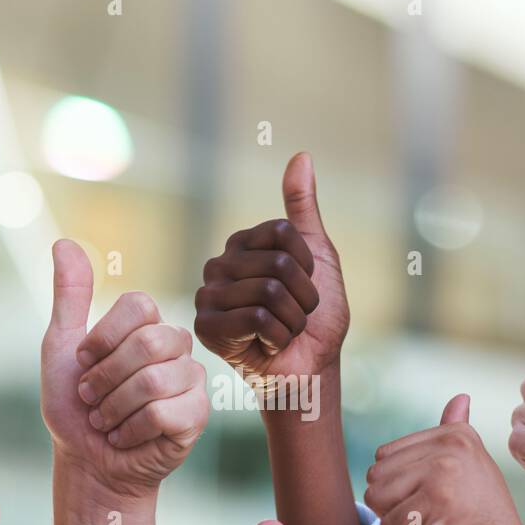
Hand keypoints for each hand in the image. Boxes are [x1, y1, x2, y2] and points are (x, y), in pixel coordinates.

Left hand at [42, 239, 208, 498]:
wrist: (87, 461)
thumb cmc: (75, 406)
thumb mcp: (61, 347)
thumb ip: (70, 297)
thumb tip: (64, 241)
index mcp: (146, 324)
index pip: (139, 305)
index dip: (103, 338)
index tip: (82, 363)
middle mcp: (175, 345)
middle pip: (149, 342)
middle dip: (105, 378)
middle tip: (90, 399)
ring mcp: (191, 379)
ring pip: (155, 380)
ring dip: (114, 408)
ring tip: (106, 420)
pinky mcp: (197, 415)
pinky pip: (165, 412)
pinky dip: (131, 429)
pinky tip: (126, 437)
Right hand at [194, 152, 348, 385]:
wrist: (311, 368)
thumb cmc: (316, 318)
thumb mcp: (318, 256)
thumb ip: (303, 209)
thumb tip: (302, 155)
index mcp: (242, 243)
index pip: (281, 233)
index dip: (307, 263)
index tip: (304, 284)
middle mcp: (219, 264)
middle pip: (277, 264)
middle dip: (303, 297)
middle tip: (295, 315)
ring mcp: (208, 295)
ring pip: (268, 292)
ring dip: (293, 320)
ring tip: (283, 330)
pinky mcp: (206, 326)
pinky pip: (255, 318)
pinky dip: (278, 336)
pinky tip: (268, 346)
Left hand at [365, 395, 524, 524]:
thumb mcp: (472, 471)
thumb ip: (456, 434)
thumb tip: (460, 398)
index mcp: (455, 435)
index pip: (384, 457)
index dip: (402, 489)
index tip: (441, 500)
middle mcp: (450, 446)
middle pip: (376, 477)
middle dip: (396, 508)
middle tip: (439, 518)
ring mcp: (444, 473)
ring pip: (377, 500)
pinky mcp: (435, 504)